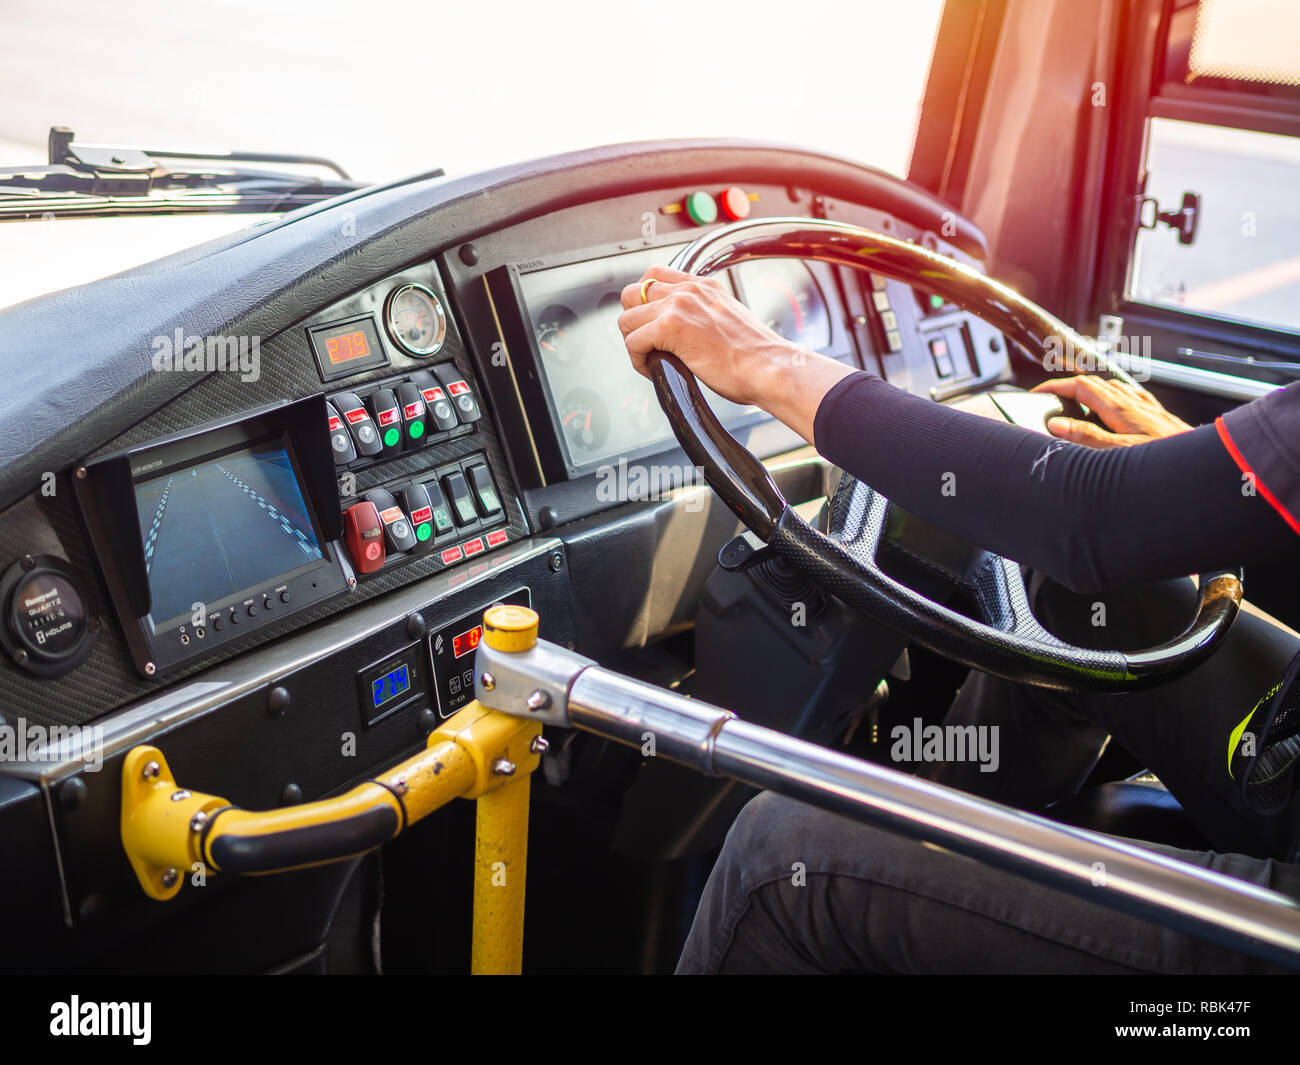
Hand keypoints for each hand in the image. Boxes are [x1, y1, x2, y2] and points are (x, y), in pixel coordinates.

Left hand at [618, 266, 852, 441]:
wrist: (769, 367)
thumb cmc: (755, 357)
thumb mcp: (728, 321)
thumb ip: (704, 316)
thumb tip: (686, 333)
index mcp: (703, 285)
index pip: (654, 275)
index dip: (644, 301)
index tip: (650, 323)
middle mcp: (688, 289)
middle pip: (633, 293)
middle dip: (633, 320)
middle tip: (646, 343)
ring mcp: (678, 306)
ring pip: (627, 319)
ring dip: (633, 342)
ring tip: (650, 360)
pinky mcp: (670, 328)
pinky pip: (633, 342)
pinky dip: (637, 359)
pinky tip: (652, 369)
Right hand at [1031, 375, 1191, 447]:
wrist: (1208, 464)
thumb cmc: (1168, 461)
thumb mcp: (1119, 453)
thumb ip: (1087, 437)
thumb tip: (1058, 425)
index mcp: (1120, 409)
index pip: (1081, 386)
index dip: (1056, 386)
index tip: (1038, 393)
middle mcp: (1134, 404)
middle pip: (1095, 383)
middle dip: (1069, 387)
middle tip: (1050, 398)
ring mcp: (1147, 409)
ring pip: (1113, 389)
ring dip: (1090, 391)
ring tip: (1076, 403)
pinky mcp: (1158, 418)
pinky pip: (1130, 398)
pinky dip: (1113, 398)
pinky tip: (1115, 408)